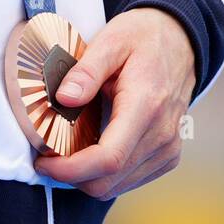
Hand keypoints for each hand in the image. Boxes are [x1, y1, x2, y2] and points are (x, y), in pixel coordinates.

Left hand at [33, 7, 196, 199]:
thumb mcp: (111, 39)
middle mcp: (162, 135)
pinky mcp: (168, 155)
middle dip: (71, 176)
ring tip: (64, 152)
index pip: (109, 158)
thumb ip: (86, 70)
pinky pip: (130, 180)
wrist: (179, 40)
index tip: (44, 162)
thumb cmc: (144, 37)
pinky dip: (104, 175)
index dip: (71, 169)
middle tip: (46, 156)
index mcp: (147, 105)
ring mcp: (168, 148)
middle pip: (110, 180)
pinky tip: (88, 151)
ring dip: (86, 177)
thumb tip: (63, 98)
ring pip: (118, 186)